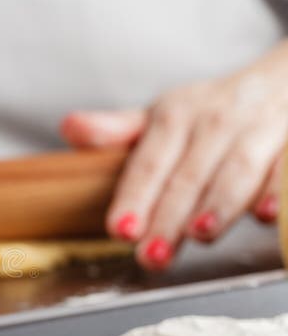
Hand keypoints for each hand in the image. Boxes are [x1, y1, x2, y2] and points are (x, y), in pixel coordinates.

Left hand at [61, 44, 287, 269]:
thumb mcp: (160, 117)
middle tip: (152, 255)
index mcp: (174, 118)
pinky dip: (277, 190)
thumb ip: (117, 131)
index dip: (134, 196)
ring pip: (237, 171)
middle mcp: (214, 122)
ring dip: (219, 205)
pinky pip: (287, 166)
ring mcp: (257, 131)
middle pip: (187, 176)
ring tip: (199, 235)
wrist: (281, 80)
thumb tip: (70, 127)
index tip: (120, 229)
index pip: (148, 163)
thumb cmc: (210, 112)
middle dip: (169, 217)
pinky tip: (265, 215)